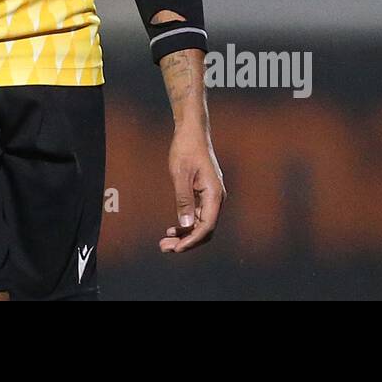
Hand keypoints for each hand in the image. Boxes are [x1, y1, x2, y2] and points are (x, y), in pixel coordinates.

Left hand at [160, 126, 225, 252]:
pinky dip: (186, 225)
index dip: (192, 240)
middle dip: (186, 241)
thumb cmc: (186, 149)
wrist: (192, 132)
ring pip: (200, 224)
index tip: (176, 248)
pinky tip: (172, 229)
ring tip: (165, 242)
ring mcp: (211, 197)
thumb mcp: (180, 174)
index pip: (206, 226)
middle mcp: (216, 198)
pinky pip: (198, 216)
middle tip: (164, 248)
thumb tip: (185, 224)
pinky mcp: (204, 194)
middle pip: (204, 229)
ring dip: (185, 235)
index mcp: (214, 194)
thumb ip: (183, 199)